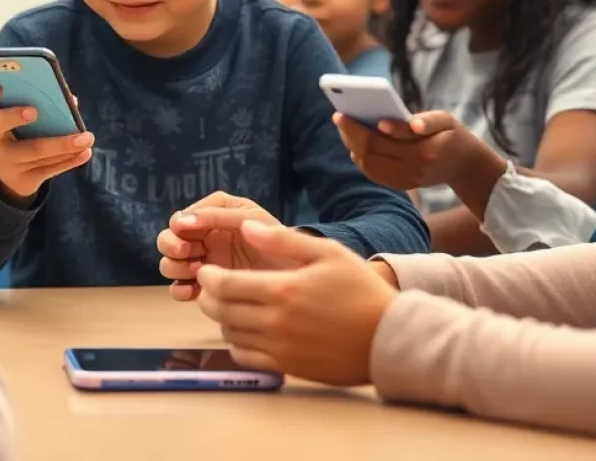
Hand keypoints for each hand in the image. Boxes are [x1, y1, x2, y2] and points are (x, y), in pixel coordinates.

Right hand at [0, 83, 93, 203]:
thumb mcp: (27, 121)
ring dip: (63, 144)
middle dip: (13, 116)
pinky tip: (85, 153)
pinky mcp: (23, 180)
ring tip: (87, 138)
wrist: (15, 177)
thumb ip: (44, 105)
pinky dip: (70, 160)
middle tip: (35, 111)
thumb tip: (70, 100)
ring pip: (34, 151)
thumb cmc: (26, 136)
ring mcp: (6, 162)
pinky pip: (48, 170)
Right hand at [156, 191, 283, 301]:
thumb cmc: (277, 241)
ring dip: (175, 267)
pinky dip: (179, 290)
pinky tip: (190, 292)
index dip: (178, 225)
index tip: (186, 234)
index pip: (181, 217)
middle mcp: (204, 239)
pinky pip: (180, 289)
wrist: (299, 277)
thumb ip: (217, 216)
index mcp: (213, 217)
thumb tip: (182, 220)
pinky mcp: (206, 289)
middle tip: (187, 253)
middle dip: (172, 245)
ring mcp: (204, 265)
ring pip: (170, 264)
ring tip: (194, 272)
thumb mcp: (251, 219)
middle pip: (168, 240)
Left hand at [196, 221, 396, 385]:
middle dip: (209, 297)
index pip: (227, 285)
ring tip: (227, 305)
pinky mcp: (289, 368)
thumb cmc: (359, 289)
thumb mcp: (325, 252)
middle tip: (209, 287)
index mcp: (283, 290)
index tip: (206, 270)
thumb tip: (245, 227)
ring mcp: (281, 349)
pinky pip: (247, 358)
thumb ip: (281, 240)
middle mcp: (276, 323)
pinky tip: (245, 331)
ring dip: (222, 320)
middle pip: (223, 312)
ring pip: (232, 336)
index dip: (209, 277)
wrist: (390, 337)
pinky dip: (237, 344)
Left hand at [334, 111, 475, 189]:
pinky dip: (361, 159)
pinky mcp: (403, 184)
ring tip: (344, 127)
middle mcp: (414, 169)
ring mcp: (407, 179)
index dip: (360, 128)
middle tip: (338, 116)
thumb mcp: (446, 121)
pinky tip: (354, 143)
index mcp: (425, 151)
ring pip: (369, 165)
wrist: (466, 165)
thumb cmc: (452, 135)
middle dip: (351, 134)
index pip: (383, 140)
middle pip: (371, 152)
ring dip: (352, 146)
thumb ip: (426, 120)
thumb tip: (404, 123)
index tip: (343, 114)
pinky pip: (374, 173)